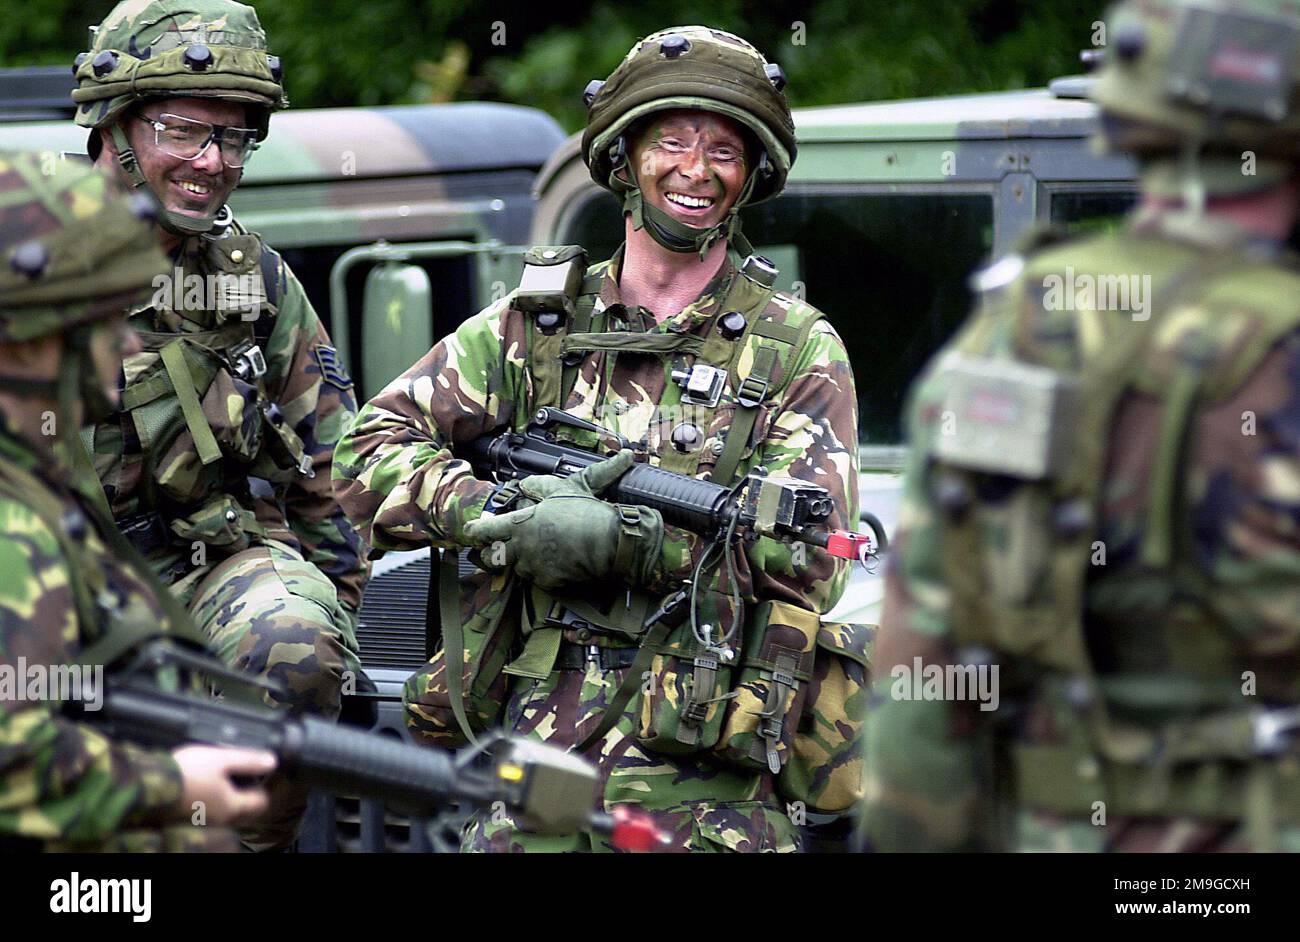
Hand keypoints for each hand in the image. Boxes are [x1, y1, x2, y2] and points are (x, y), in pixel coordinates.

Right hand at [171, 745, 276, 825]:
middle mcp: (220, 820)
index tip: (257, 771)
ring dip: (228, 796)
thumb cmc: (187, 773)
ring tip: (220, 775)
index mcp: (232, 807)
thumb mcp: (221, 759)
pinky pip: (210, 811)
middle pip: (244, 809)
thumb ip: (248, 761)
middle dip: (246, 791)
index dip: (263, 785)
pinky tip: (203, 784)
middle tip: (240, 772)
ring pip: (226, 811)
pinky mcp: (188, 820)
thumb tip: (272, 762)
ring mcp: (204, 822)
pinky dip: (212, 800)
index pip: (261, 802)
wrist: (148, 787)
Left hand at [464, 450, 662, 589]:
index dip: (476, 530)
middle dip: (488, 556)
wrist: (607, 541)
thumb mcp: (559, 490)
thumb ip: (537, 486)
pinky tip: (556, 564)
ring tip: (535, 554)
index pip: (489, 529)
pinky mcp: (549, 582)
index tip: (468, 531)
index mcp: (522, 524)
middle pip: (495, 557)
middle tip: (487, 554)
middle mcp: (523, 548)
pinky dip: (545, 572)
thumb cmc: (583, 513)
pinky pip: (540, 578)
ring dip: (523, 562)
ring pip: (519, 568)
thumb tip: (524, 483)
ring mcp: (535, 567)